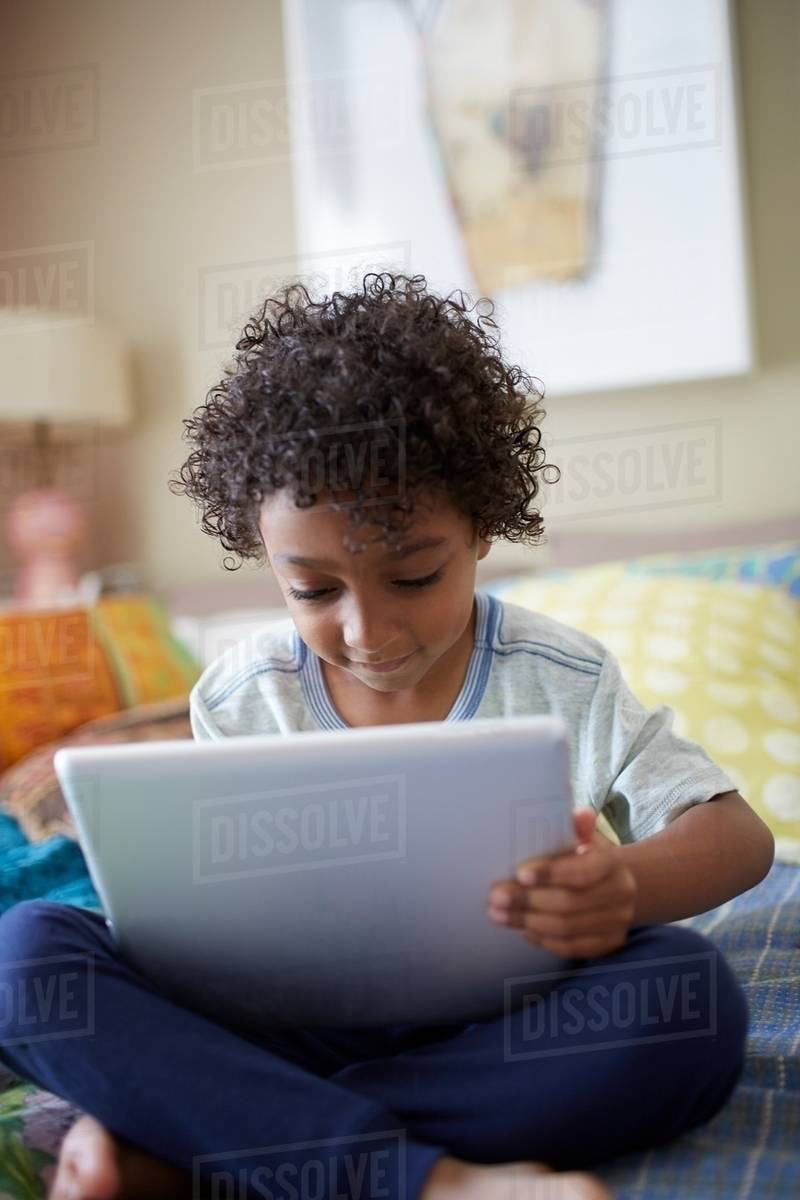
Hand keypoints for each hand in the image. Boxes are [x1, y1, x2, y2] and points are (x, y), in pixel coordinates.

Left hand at [486, 807, 637, 958]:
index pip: (582, 871)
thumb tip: (578, 813)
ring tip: (498, 914)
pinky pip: (572, 948)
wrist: (618, 884)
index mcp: (612, 863)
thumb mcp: (585, 836)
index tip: (520, 873)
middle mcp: (620, 893)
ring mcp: (617, 922)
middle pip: (569, 903)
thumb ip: (577, 825)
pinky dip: (544, 940)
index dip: (551, 873)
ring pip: (567, 928)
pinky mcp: (609, 943)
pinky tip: (523, 929)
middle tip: (496, 896)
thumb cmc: (589, 856)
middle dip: (527, 901)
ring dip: (528, 922)